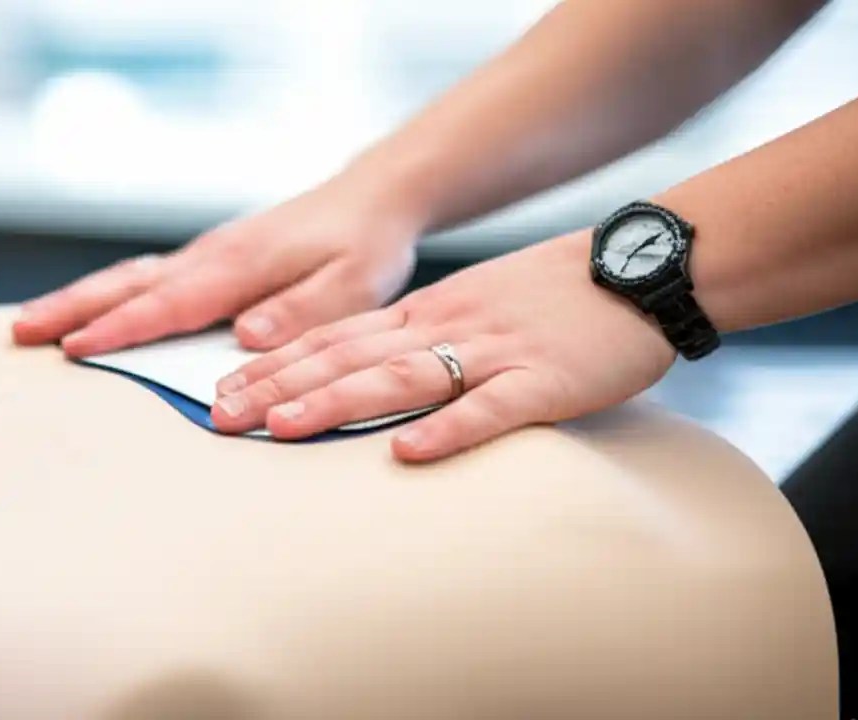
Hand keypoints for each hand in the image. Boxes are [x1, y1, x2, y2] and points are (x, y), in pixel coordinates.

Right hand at [12, 176, 422, 355]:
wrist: (371, 199)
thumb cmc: (365, 247)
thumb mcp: (353, 285)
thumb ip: (300, 312)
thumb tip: (243, 336)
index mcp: (241, 267)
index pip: (171, 304)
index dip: (122, 329)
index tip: (76, 347)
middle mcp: (213, 257)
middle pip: (130, 285)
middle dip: (73, 308)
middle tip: (20, 332)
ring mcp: (206, 255)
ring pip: (129, 278)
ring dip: (77, 299)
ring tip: (28, 323)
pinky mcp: (209, 259)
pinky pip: (146, 277)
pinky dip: (107, 292)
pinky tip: (85, 308)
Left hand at [210, 231, 677, 461]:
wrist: (635, 269)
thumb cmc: (550, 296)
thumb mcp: (468, 305)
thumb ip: (415, 338)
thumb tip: (356, 373)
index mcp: (424, 314)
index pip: (333, 337)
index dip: (275, 363)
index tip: (223, 386)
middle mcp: (443, 328)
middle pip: (346, 357)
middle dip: (278, 386)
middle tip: (221, 415)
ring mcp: (491, 353)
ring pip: (399, 378)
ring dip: (336, 401)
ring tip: (283, 425)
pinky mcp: (543, 382)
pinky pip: (489, 409)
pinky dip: (446, 429)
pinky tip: (406, 451)